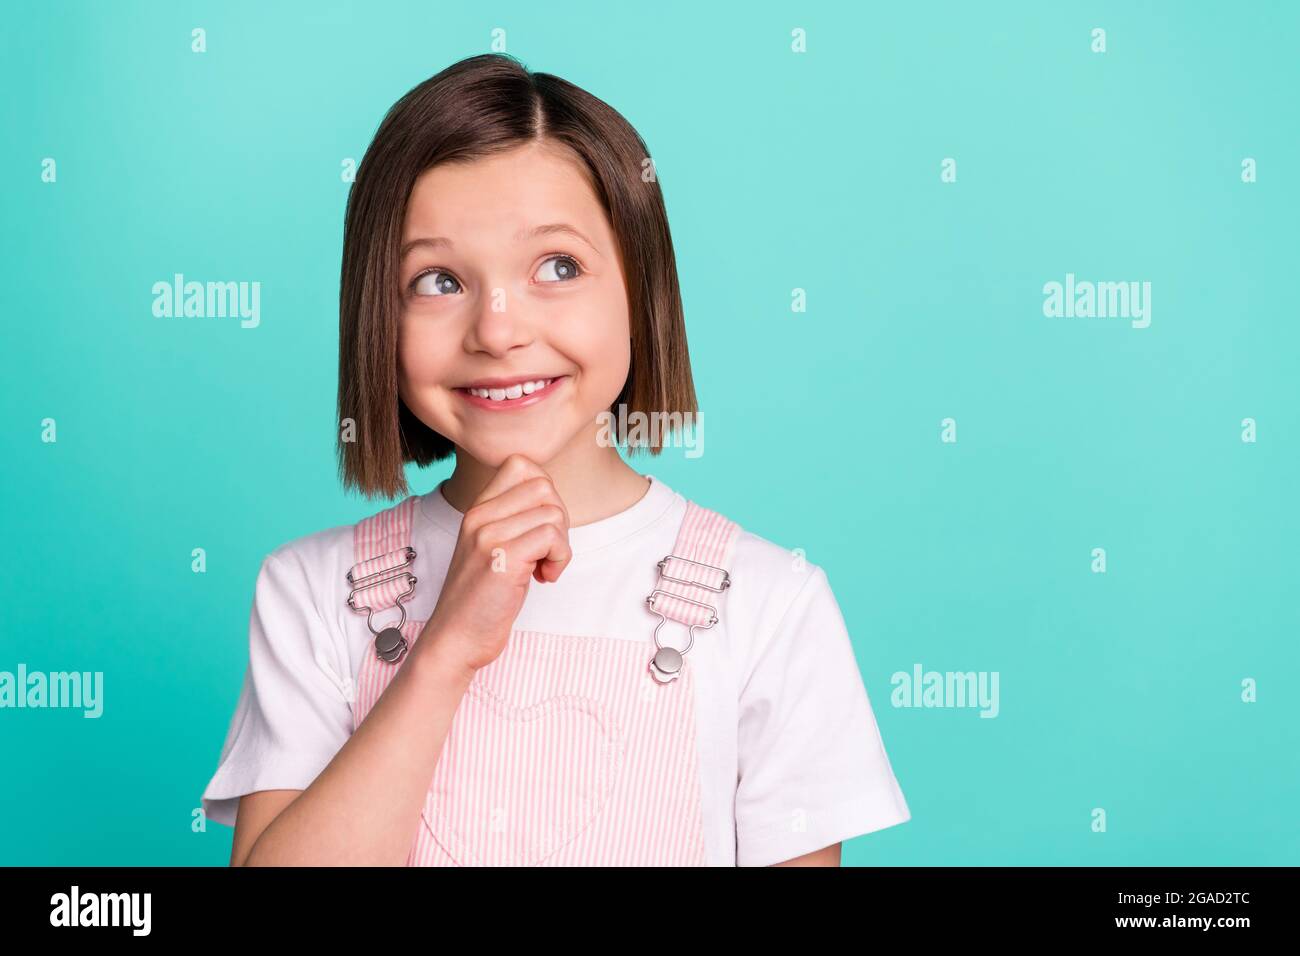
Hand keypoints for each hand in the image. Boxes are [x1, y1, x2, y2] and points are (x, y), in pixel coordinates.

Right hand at [419, 455, 571, 672]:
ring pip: (553, 512)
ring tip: (543, 568)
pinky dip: (560, 559)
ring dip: (561, 544)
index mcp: (477, 509)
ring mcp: (488, 535)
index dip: (545, 493)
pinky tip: (543, 578)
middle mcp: (479, 516)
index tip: (540, 527)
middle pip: (544, 486)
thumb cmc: (482, 599)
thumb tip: (555, 503)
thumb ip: (515, 521)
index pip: (522, 465)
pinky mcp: (501, 558)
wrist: (455, 639)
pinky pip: (552, 537)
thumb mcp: (494, 548)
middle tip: (546, 551)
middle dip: (559, 519)